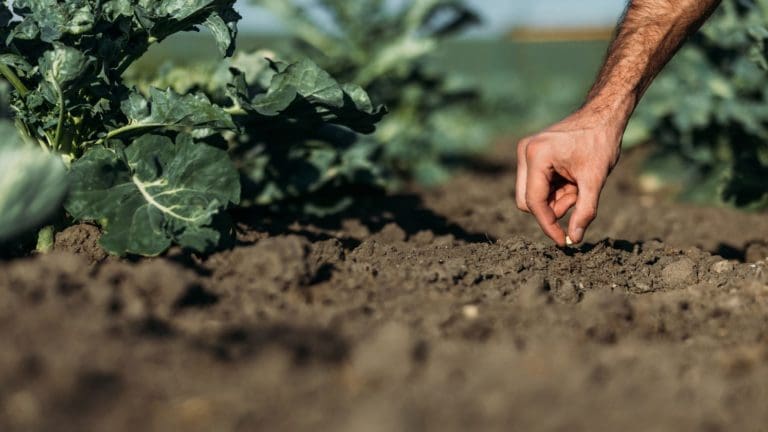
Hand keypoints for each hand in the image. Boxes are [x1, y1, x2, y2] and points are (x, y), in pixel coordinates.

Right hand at [515, 108, 624, 246]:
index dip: (548, 224)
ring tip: (578, 185)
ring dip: (555, 199)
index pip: (534, 202)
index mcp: (537, 156)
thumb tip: (574, 239)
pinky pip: (537, 184)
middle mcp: (525, 153)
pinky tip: (572, 179)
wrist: (603, 115)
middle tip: (577, 200)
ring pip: (532, 194)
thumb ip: (584, 211)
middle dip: (552, 208)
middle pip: (527, 200)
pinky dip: (554, 190)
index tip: (563, 241)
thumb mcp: (595, 180)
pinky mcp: (531, 154)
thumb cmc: (600, 142)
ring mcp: (526, 152)